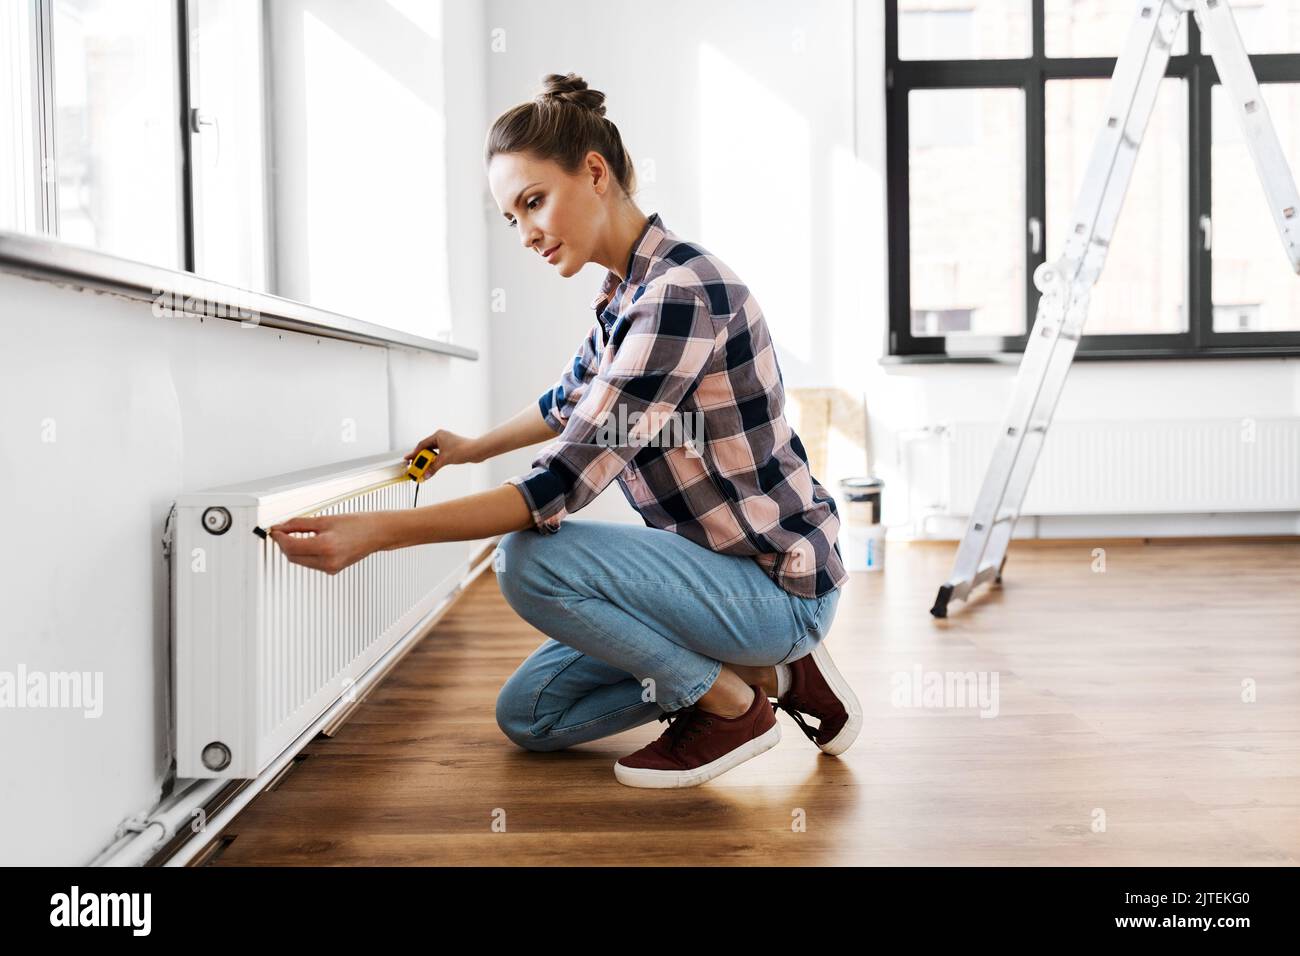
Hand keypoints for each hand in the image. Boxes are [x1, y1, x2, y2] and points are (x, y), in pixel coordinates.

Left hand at [268, 513, 389, 574]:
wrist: (377, 533)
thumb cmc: (358, 524)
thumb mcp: (324, 520)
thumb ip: (299, 524)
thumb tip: (282, 527)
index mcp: (325, 546)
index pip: (291, 546)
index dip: (279, 538)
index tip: (275, 530)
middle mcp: (327, 561)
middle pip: (293, 557)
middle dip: (284, 545)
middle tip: (281, 532)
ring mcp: (330, 568)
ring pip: (300, 562)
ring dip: (293, 550)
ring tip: (294, 536)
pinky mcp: (332, 570)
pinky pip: (311, 564)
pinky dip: (305, 554)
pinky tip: (308, 543)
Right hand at [403, 428, 477, 479]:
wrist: (476, 451)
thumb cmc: (463, 450)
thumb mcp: (444, 460)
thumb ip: (433, 468)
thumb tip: (425, 475)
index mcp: (438, 435)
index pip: (422, 445)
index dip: (414, 453)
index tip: (408, 459)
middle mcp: (441, 437)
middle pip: (426, 448)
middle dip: (420, 457)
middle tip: (414, 465)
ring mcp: (446, 442)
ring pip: (433, 452)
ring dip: (428, 460)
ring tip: (422, 467)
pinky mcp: (450, 448)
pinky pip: (439, 454)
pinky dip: (435, 460)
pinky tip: (431, 466)